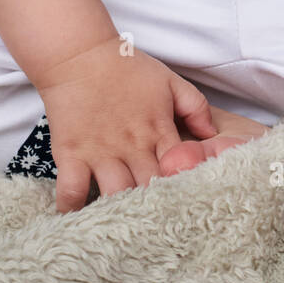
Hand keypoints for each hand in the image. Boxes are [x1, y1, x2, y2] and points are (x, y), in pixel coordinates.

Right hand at [35, 35, 216, 211]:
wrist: (81, 55)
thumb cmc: (126, 68)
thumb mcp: (170, 81)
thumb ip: (195, 107)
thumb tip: (212, 136)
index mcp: (158, 131)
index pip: (181, 170)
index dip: (186, 190)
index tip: (189, 204)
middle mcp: (132, 146)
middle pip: (151, 190)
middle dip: (156, 209)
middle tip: (159, 225)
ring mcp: (101, 152)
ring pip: (116, 196)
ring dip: (121, 213)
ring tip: (125, 227)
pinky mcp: (72, 154)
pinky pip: (72, 191)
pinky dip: (74, 209)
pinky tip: (79, 219)